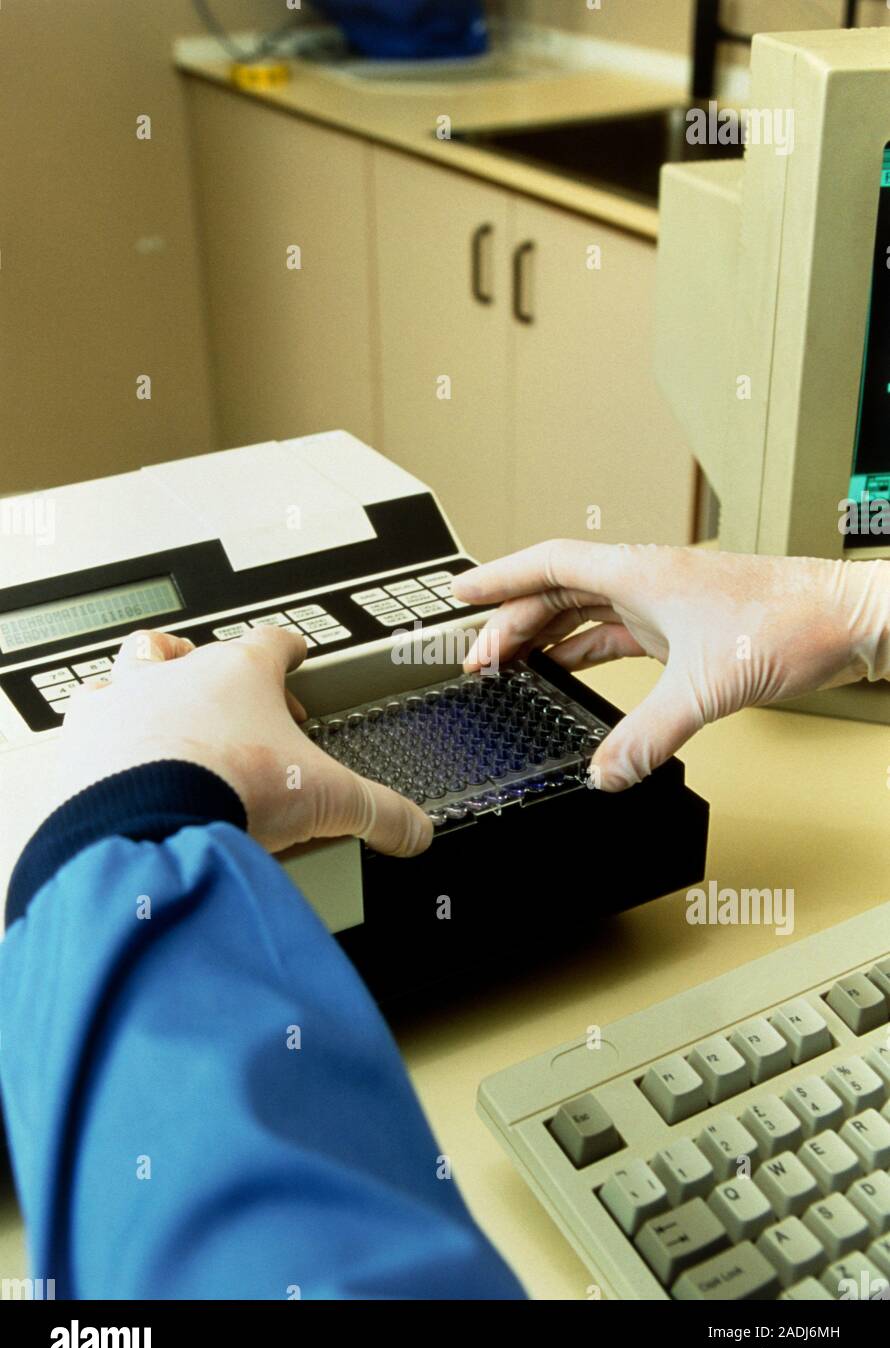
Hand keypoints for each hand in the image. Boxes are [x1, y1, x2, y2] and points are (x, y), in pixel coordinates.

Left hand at [57, 628, 432, 856]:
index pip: (271, 642)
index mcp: (239, 674)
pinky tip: (108, 749)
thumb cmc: (231, 788)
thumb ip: (379, 812)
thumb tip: (415, 830)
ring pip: (131, 666)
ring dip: (146, 679)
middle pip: (192, 648)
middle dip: (209, 664)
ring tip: (155, 698)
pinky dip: (101, 730)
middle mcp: (177, 675)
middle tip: (225, 693)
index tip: (293, 652)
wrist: (149, 818)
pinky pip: (87, 718)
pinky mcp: (84, 739)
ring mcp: (125, 702)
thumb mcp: (326, 800)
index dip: (287, 648)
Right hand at [453, 541, 889, 790]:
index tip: (459, 591)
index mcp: (638, 573)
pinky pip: (616, 636)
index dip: (498, 578)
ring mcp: (664, 603)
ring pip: (584, 613)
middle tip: (477, 658)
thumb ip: (648, 735)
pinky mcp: (683, 627)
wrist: (847, 619)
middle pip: (557, 592)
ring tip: (509, 665)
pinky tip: (568, 672)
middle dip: (511, 622)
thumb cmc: (790, 621)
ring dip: (545, 636)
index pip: (548, 564)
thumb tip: (605, 773)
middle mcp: (645, 581)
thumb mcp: (707, 687)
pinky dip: (585, 653)